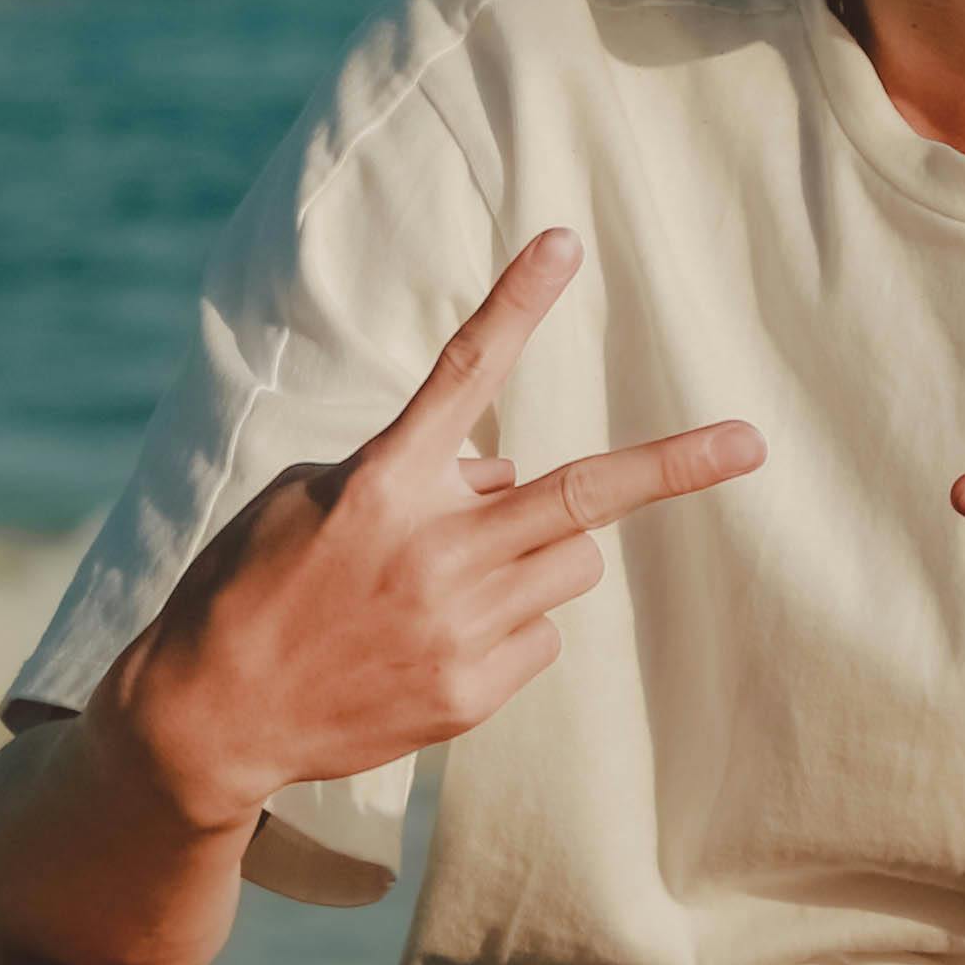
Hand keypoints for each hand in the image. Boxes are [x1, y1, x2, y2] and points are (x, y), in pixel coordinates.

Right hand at [99, 229, 763, 829]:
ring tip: (452, 580)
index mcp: (382, 483)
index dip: (516, 304)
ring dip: (537, 554)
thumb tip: (508, 479)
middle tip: (752, 442)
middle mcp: (433, 550)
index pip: (462, 373)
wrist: (212, 720)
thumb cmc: (253, 585)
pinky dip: (508, 627)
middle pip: (582, 496)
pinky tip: (433, 640)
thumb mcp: (312, 498)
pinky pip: (540, 637)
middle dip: (677, 466)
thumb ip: (419, 475)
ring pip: (566, 563)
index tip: (564, 244)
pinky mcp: (471, 691)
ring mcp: (459, 627)